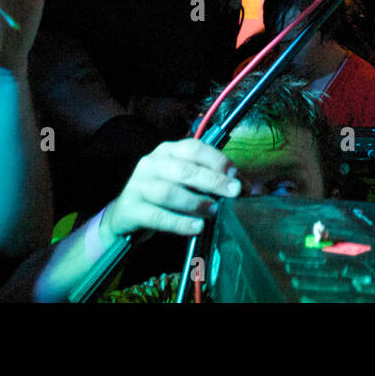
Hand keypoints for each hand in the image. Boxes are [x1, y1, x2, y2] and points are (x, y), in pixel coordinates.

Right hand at [103, 139, 241, 238]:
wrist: (125, 212)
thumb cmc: (163, 194)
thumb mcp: (185, 182)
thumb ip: (211, 180)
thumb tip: (248, 187)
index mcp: (168, 151)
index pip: (194, 148)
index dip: (216, 159)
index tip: (235, 173)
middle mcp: (152, 163)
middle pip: (184, 170)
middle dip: (212, 181)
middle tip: (233, 191)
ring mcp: (139, 185)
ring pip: (169, 192)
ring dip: (195, 202)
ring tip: (213, 211)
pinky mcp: (131, 209)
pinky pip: (158, 216)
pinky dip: (179, 223)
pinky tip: (196, 227)